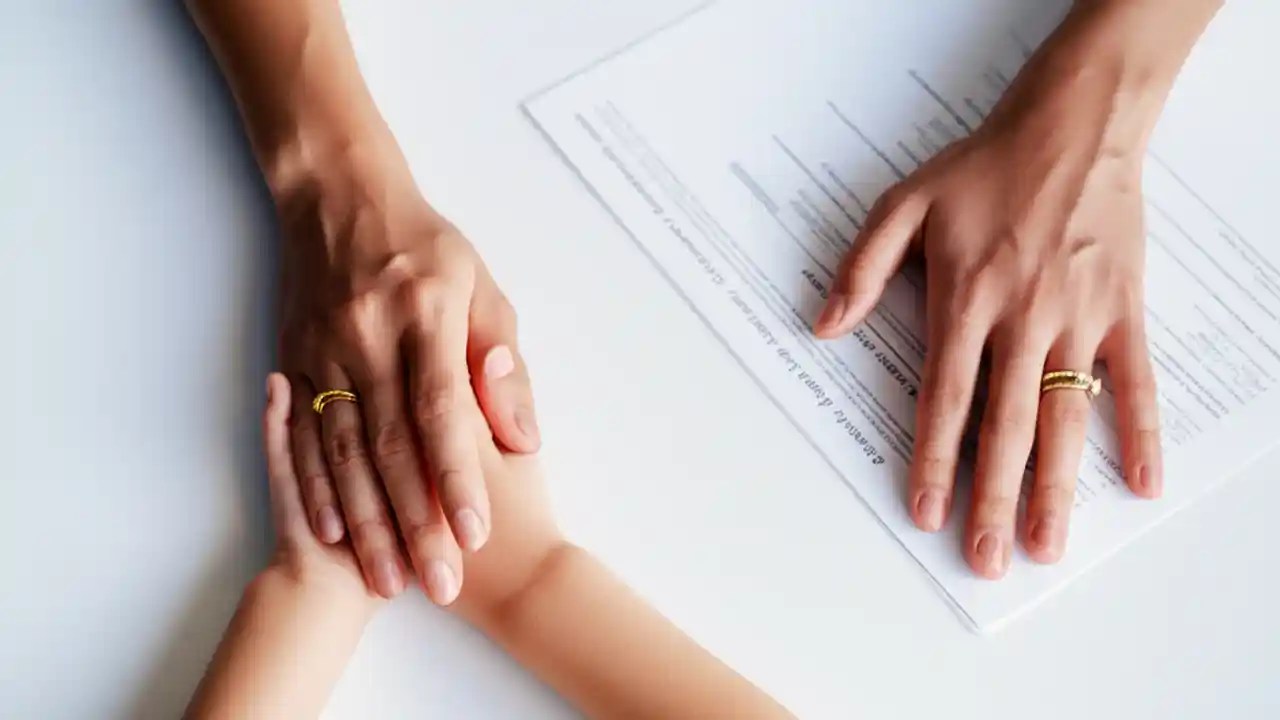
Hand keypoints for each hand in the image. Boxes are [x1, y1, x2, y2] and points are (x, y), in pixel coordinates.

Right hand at [276, 146, 539, 603]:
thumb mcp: (481, 287)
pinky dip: (317, 490)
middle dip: (415, 524)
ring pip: (343, 453)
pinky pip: (304, 438)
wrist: (336, 196)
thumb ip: (502, 364)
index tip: (474, 533)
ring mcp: (323, 351)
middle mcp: (367, 338)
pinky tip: (330, 532)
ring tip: (388, 580)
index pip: (441, 410)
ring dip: (366, 523)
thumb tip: (523, 438)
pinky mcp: (295, 361)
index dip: (457, 477)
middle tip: (439, 584)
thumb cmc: (423, 245)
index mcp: (423, 315)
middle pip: (391, 446)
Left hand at [816, 59, 1160, 577]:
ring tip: (1047, 543)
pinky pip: (1136, 381)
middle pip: (1005, 424)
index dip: (934, 460)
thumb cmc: (984, 165)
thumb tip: (824, 326)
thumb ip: (862, 267)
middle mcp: (1023, 318)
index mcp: (966, 299)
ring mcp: (1079, 317)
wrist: (1072, 125)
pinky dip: (1140, 431)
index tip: (928, 513)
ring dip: (1056, 484)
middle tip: (987, 557)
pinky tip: (1139, 482)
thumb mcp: (902, 202)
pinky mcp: (1123, 309)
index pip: (946, 398)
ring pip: (1066, 415)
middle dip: (993, 496)